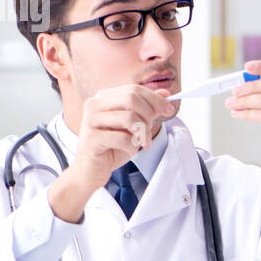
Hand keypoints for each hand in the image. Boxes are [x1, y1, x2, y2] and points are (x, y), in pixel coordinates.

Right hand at [49, 84, 175, 221]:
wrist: (90, 171)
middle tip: (149, 131)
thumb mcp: (133, 126)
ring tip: (142, 143)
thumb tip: (165, 93)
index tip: (169, 110)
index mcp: (103, 97)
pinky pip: (122, 138)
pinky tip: (129, 151)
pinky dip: (132, 146)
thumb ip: (146, 108)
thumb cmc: (112, 147)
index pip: (134, 89)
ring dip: (143, 133)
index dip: (155, 99)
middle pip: (131, 99)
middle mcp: (94, 104)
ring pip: (129, 118)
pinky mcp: (91, 138)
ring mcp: (90, 120)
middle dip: (149, 115)